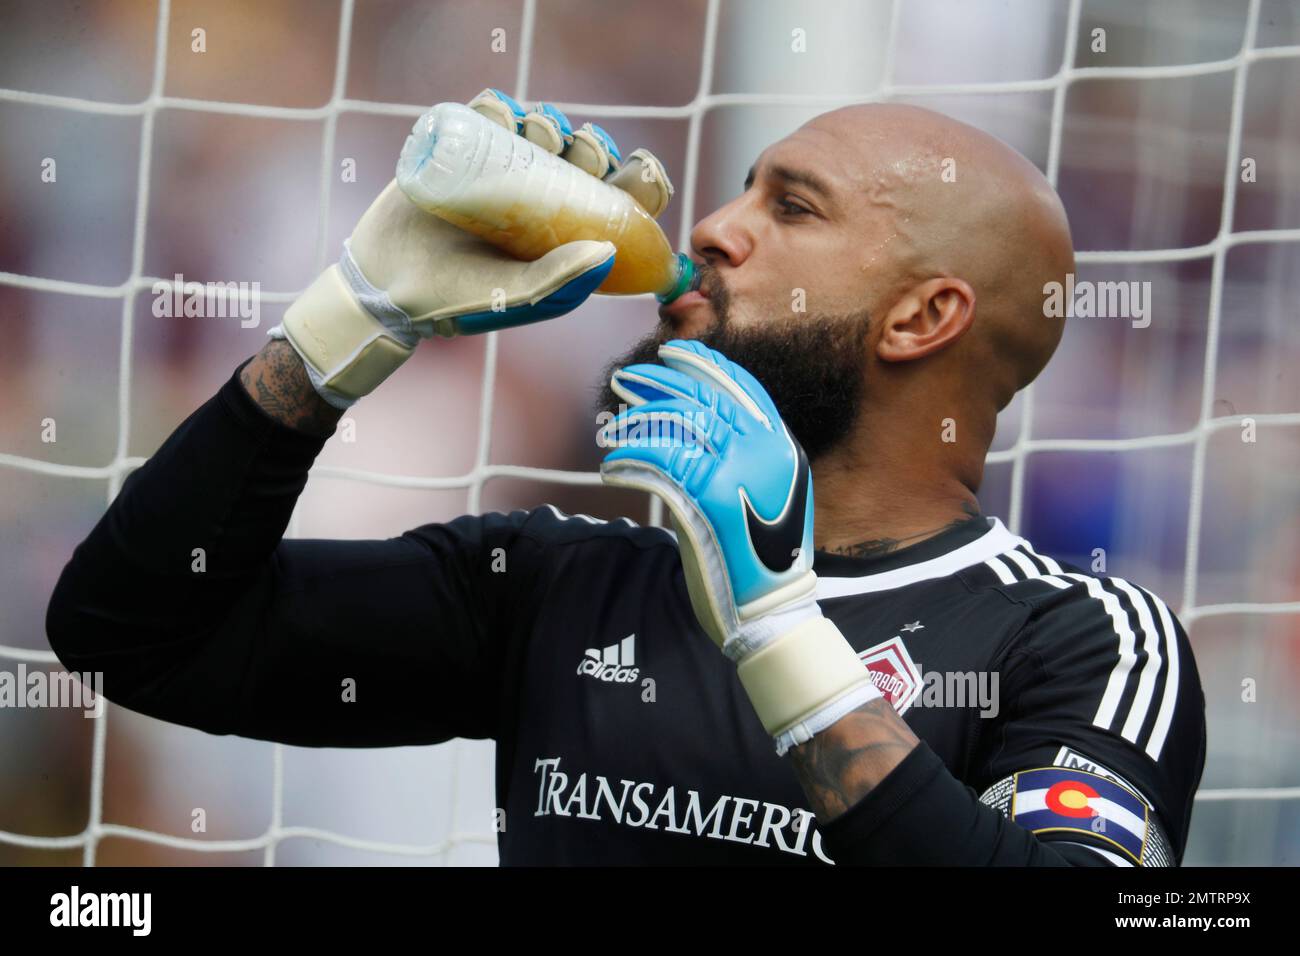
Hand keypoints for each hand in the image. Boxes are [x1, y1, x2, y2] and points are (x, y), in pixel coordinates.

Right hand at [270, 88, 675, 408]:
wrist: (388, 286)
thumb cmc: (459, 301)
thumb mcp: (516, 296)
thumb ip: (560, 280)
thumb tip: (610, 250)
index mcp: (568, 237)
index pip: (617, 202)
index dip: (639, 182)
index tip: (641, 171)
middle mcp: (542, 203)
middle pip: (585, 160)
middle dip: (594, 146)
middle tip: (582, 151)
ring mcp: (503, 175)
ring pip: (543, 132)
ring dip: (551, 122)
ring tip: (538, 133)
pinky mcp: (463, 153)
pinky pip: (491, 116)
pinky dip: (502, 106)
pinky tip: (503, 114)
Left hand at [599, 340, 881, 753]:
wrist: (771, 609)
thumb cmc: (761, 557)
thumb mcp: (770, 493)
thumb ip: (747, 454)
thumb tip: (700, 419)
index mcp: (781, 445)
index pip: (741, 387)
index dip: (704, 364)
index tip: (674, 353)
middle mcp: (764, 450)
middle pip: (703, 397)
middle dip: (659, 383)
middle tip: (626, 379)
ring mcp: (739, 470)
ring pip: (676, 425)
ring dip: (636, 423)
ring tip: (613, 429)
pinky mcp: (708, 495)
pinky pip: (658, 461)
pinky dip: (629, 459)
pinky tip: (613, 466)